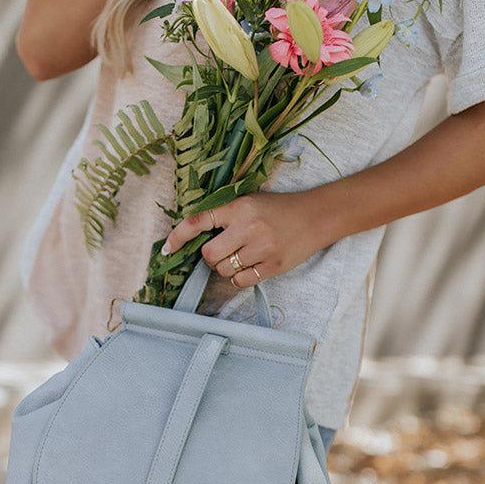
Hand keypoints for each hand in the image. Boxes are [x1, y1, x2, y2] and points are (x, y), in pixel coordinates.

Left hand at [162, 191, 330, 287]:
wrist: (316, 216)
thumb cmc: (278, 209)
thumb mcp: (250, 202)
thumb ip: (225, 216)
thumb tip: (196, 240)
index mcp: (239, 207)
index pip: (199, 221)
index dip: (179, 236)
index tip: (168, 249)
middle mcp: (248, 227)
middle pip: (209, 255)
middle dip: (210, 257)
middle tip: (221, 251)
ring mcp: (261, 249)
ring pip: (224, 270)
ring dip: (226, 267)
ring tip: (242, 255)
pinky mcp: (272, 266)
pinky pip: (240, 281)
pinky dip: (239, 277)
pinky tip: (250, 266)